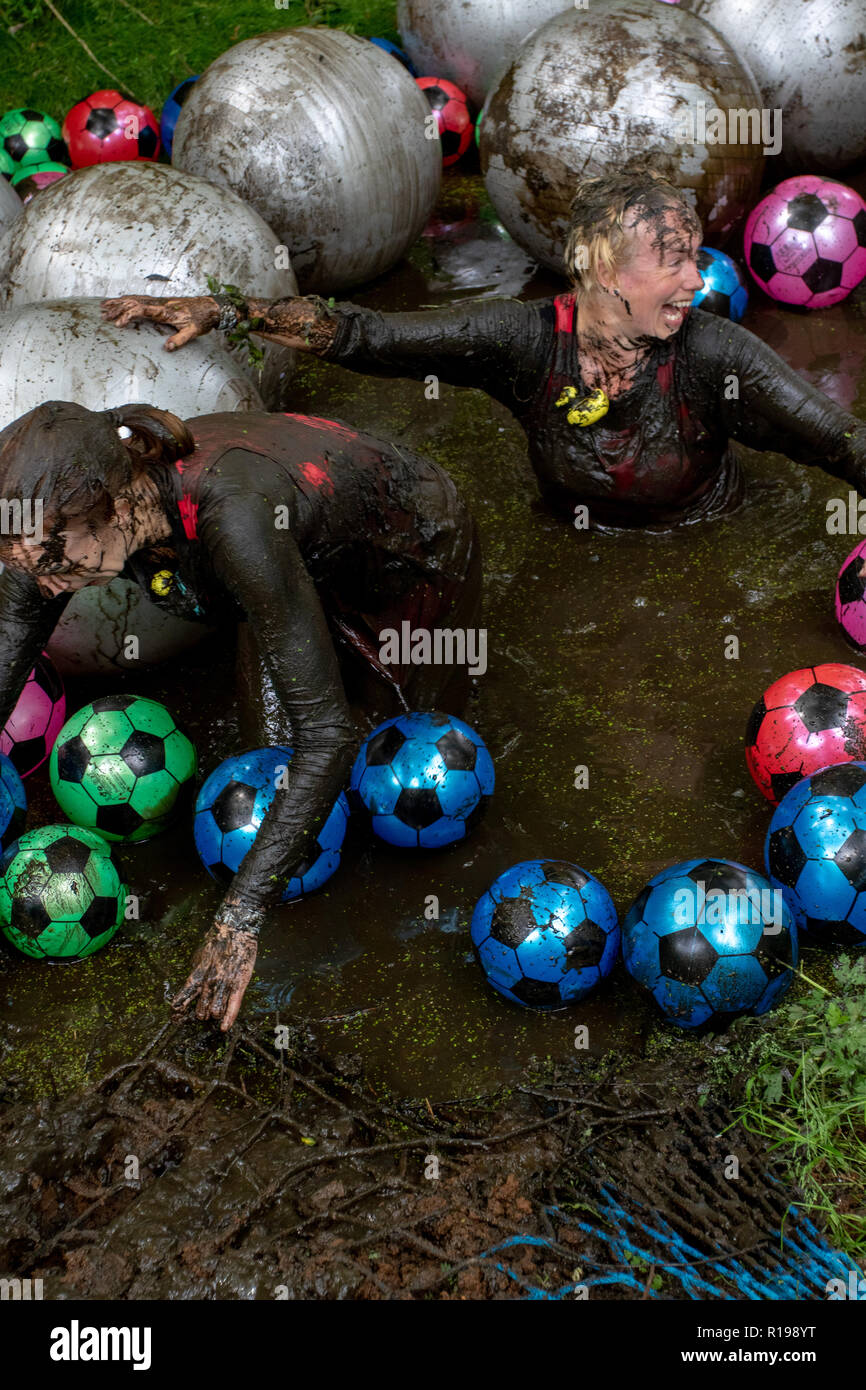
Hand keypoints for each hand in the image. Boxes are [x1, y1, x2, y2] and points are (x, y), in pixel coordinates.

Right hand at [100, 294, 219, 350]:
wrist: (209, 307)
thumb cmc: (200, 320)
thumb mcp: (192, 332)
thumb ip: (179, 340)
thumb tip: (167, 348)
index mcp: (164, 310)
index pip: (140, 310)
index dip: (128, 316)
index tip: (118, 324)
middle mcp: (158, 303)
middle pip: (133, 302)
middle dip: (117, 308)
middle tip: (102, 315)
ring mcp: (158, 301)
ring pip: (134, 299)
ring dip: (118, 303)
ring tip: (103, 306)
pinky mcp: (159, 302)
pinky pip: (139, 299)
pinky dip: (127, 300)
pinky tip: (120, 301)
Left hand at [172, 919, 258, 1029]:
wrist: (235, 929)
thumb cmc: (216, 941)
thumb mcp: (199, 956)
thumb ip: (195, 973)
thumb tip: (190, 987)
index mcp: (197, 974)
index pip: (183, 997)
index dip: (178, 1010)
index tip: (175, 1018)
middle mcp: (209, 982)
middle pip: (200, 1009)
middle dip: (200, 1014)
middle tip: (200, 1014)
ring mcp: (225, 984)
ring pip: (216, 1010)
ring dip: (213, 1014)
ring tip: (213, 1013)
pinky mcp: (239, 984)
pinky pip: (233, 1005)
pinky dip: (228, 1018)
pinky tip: (224, 1027)